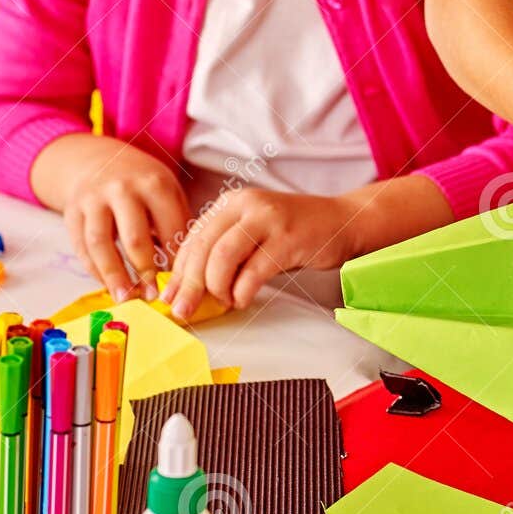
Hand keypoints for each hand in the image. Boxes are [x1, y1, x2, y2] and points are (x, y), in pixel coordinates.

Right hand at [37, 135, 188, 299]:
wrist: (97, 160)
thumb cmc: (141, 182)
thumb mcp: (166, 188)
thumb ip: (176, 220)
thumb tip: (185, 264)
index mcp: (153, 183)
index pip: (169, 226)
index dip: (177, 256)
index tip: (182, 279)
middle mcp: (121, 189)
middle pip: (134, 237)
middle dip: (145, 270)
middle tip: (154, 295)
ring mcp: (93, 200)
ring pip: (101, 244)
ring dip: (114, 275)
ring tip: (126, 297)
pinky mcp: (72, 213)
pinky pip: (81, 247)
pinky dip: (95, 270)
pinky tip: (108, 285)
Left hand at [166, 188, 359, 317]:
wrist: (343, 222)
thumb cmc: (296, 233)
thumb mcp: (254, 234)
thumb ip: (225, 252)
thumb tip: (189, 289)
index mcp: (231, 203)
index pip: (193, 238)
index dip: (178, 272)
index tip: (169, 298)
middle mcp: (246, 205)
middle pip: (203, 248)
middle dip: (189, 285)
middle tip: (183, 310)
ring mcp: (268, 219)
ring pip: (223, 257)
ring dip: (216, 287)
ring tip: (223, 301)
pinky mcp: (288, 238)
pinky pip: (254, 271)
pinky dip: (243, 291)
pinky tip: (243, 299)